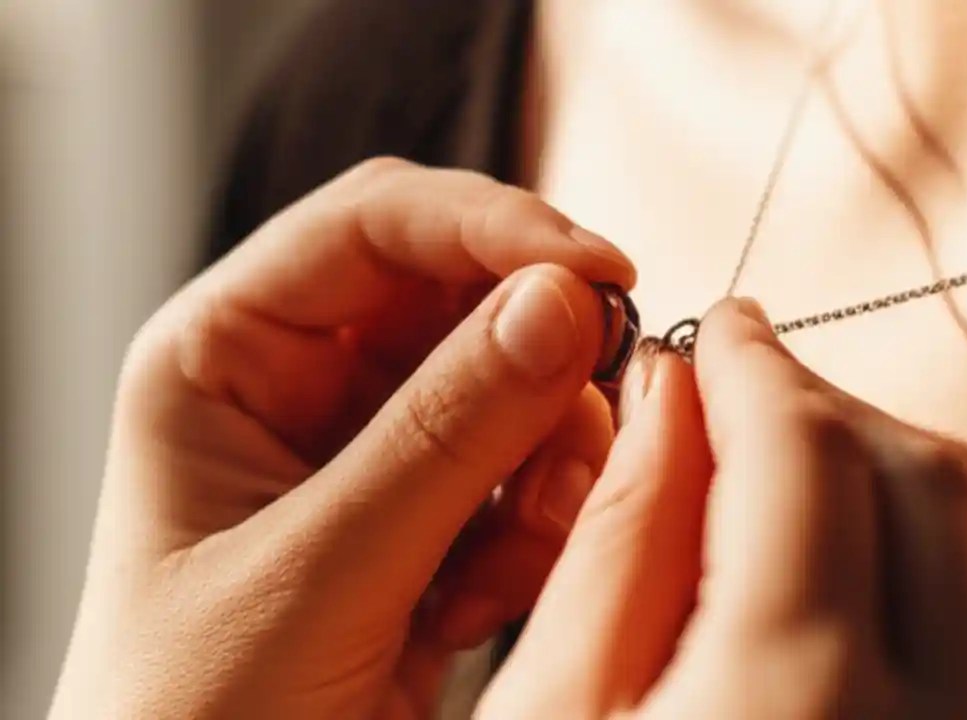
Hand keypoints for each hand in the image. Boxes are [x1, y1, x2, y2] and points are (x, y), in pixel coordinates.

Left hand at [50, 158, 634, 718]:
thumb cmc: (189, 719)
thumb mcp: (311, 575)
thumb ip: (439, 438)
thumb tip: (560, 306)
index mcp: (227, 355)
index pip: (373, 225)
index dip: (494, 226)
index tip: (599, 272)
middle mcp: (307, 384)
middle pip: (464, 294)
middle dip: (540, 354)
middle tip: (596, 409)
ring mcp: (378, 451)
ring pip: (519, 385)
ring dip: (547, 460)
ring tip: (508, 558)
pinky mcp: (436, 517)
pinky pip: (532, 471)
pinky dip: (539, 527)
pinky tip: (477, 606)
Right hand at [480, 299, 966, 718]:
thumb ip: (619, 545)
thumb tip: (668, 402)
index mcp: (786, 688)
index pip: (799, 447)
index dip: (753, 364)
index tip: (716, 333)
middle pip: (915, 484)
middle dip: (824, 418)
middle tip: (745, 413)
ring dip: (916, 507)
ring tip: (818, 511)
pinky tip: (912, 618)